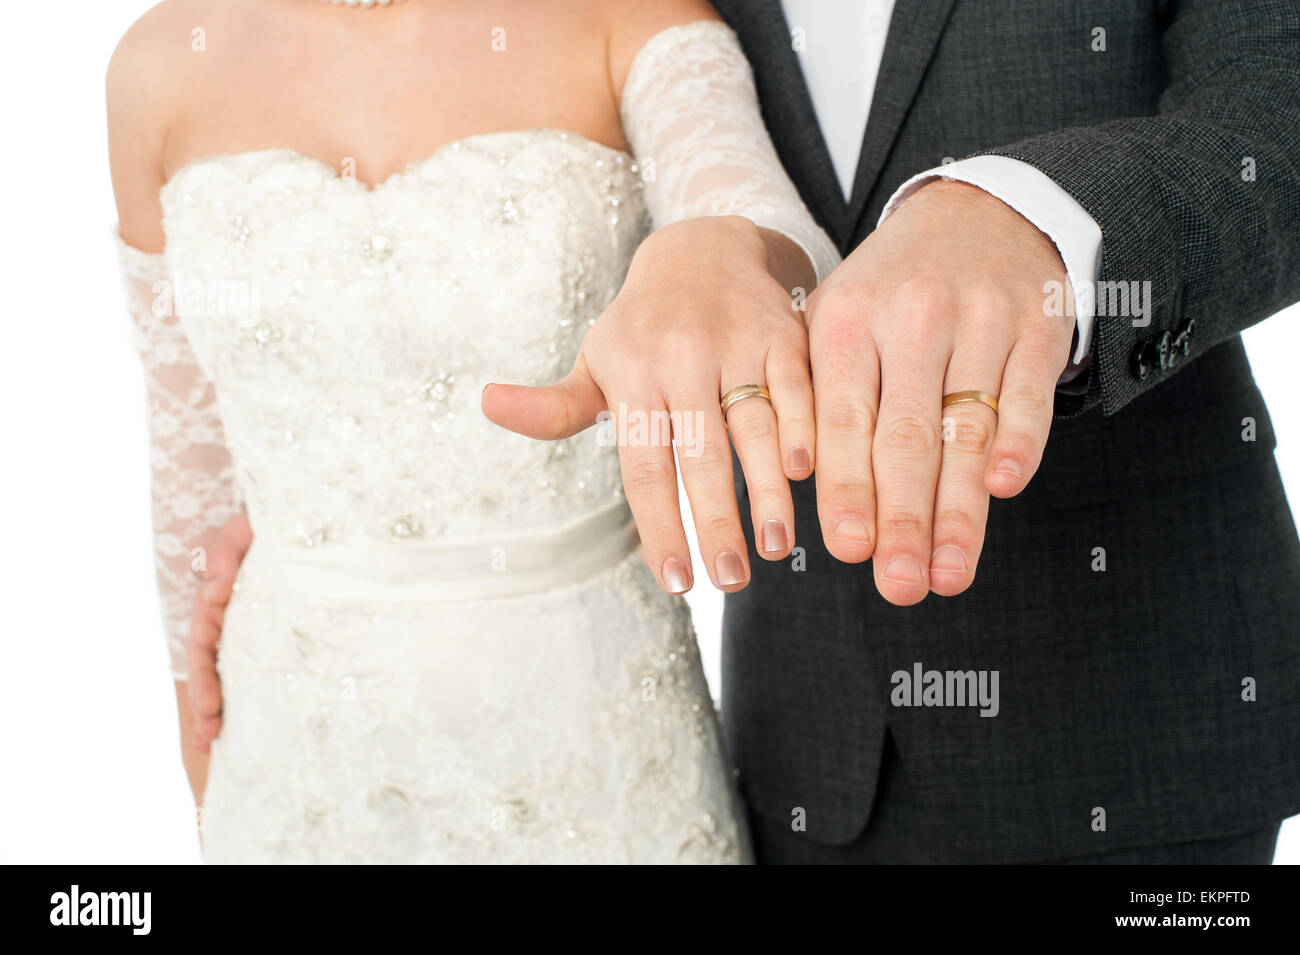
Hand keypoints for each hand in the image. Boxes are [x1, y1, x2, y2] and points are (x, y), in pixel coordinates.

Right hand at [188, 513, 251, 755]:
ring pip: (225, 672)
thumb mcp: (246, 527)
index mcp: (220, 597)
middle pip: (208, 665)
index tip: (212, 704)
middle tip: (210, 733)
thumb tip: (214, 579)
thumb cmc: (271, 525)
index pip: (204, 638)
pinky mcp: (270, 636)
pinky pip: (254, 669)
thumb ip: (226, 546)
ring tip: (211, 743)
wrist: (302, 525)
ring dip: (214, 708)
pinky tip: (240, 729)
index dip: (204, 673)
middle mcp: (228, 617)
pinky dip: (244, 698)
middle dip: (206, 701)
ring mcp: (247, 628)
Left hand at [483, 216, 815, 593]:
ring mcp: (736, 344)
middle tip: (726, 580)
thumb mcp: (595, 361)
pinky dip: (802, 430)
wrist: (704, 248)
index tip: (675, 580)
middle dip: (715, 522)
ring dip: (767, 489)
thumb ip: (554, 405)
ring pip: (753, 425)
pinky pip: (796, 390)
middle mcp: (682, 358)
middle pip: (700, 455)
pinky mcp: (783, 334)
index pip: (644, 467)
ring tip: (774, 545)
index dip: (660, 526)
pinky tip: (807, 476)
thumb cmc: (642, 326)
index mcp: (632, 374)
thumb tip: (487, 403)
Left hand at [807, 179, 1073, 603]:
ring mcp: (981, 321)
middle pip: (907, 438)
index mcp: (849, 322)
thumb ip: (820, 395)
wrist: (979, 210)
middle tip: (898, 585)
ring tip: (948, 573)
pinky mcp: (1038, 327)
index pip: (844, 421)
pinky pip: (1029, 395)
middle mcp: (913, 319)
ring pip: (967, 430)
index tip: (848, 549)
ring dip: (959, 510)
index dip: (848, 489)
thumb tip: (798, 489)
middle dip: (902, 521)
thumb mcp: (839, 320)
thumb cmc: (894, 288)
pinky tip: (1004, 490)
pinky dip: (1018, 443)